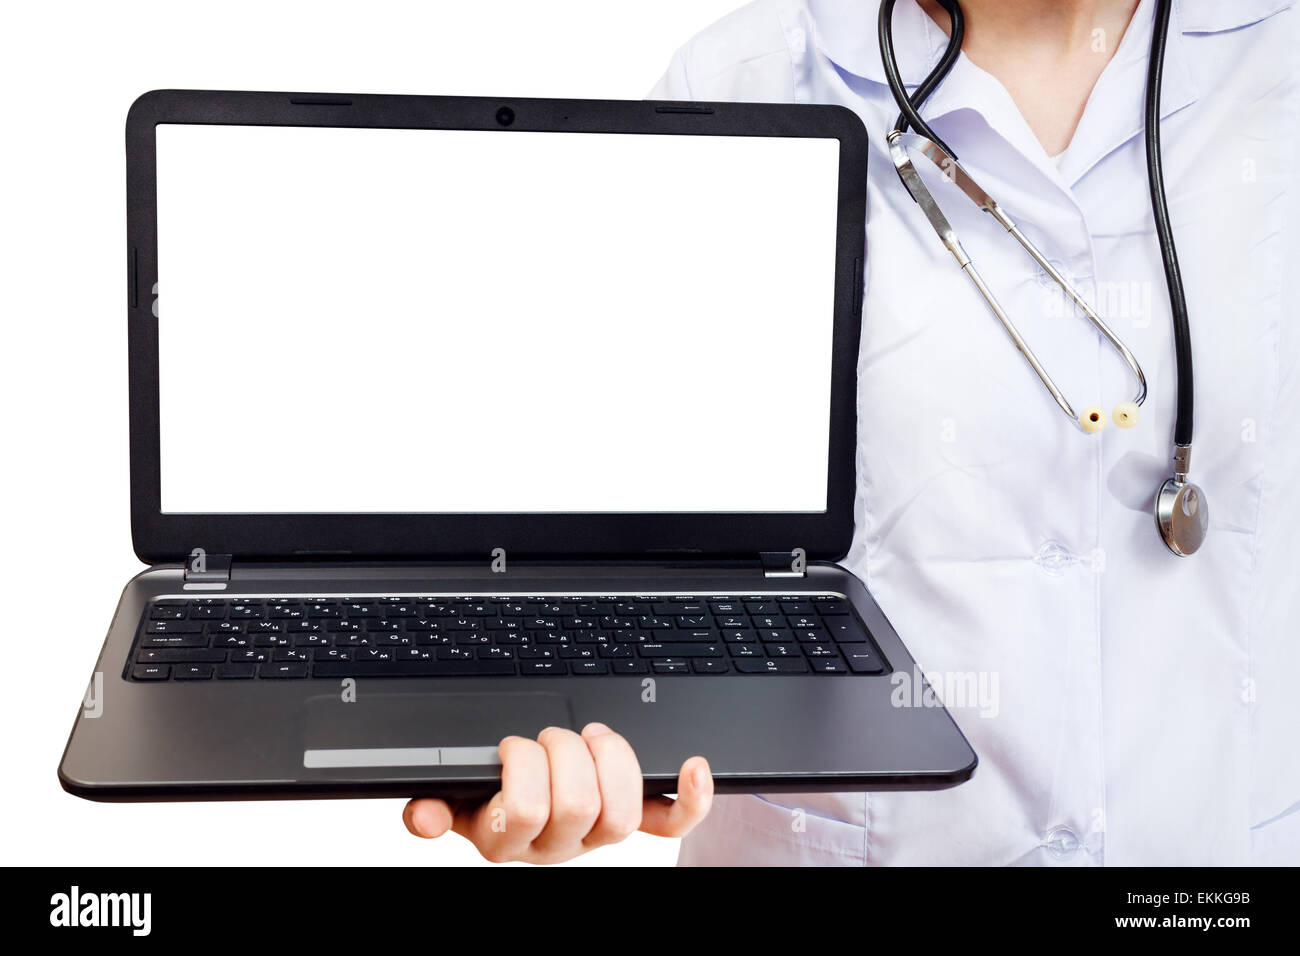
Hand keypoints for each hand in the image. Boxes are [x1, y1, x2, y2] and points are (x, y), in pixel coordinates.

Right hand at [402, 722, 711, 863]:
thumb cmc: (485, 795)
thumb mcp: (452, 796)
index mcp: (507, 836)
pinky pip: (671, 823)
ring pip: (622, 813)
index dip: (523, 765)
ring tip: (592, 739)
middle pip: (579, 804)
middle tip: (550, 737)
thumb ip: (433, 801)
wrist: (516, 812)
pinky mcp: (633, 823)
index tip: (512, 745)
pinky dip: (690, 798)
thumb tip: (424, 816)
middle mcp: (557, 843)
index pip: (524, 810)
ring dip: (610, 759)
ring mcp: (598, 835)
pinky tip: (694, 767)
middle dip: (564, 751)